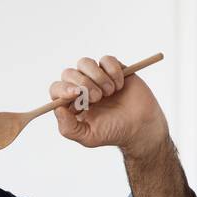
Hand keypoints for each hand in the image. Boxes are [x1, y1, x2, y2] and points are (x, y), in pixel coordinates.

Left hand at [49, 55, 167, 157]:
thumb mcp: (87, 136)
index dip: (63, 88)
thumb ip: (68, 127)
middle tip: (98, 98)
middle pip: (68, 73)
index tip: (77, 93)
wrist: (139, 126)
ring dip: (98, 77)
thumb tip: (57, 108)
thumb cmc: (112, 132)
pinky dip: (113, 71)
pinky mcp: (113, 69)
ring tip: (110, 92)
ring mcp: (96, 77)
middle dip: (83, 84)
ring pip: (85, 63)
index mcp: (70, 103)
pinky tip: (120, 85)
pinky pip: (106, 60)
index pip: (56, 89)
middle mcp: (80, 88)